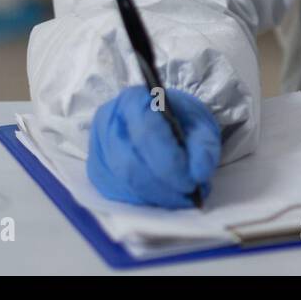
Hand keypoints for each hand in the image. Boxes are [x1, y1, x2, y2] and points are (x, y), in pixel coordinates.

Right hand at [87, 86, 220, 208]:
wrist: (162, 119)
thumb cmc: (180, 119)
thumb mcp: (200, 125)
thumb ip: (203, 147)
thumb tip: (198, 175)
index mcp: (133, 100)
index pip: (146, 133)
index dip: (168, 162)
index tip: (191, 181)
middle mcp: (108, 121)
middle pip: (129, 162)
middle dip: (162, 185)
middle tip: (188, 194)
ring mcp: (98, 147)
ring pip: (122, 180)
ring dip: (155, 195)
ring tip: (181, 197)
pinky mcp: (97, 169)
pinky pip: (116, 191)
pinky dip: (143, 199)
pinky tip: (163, 197)